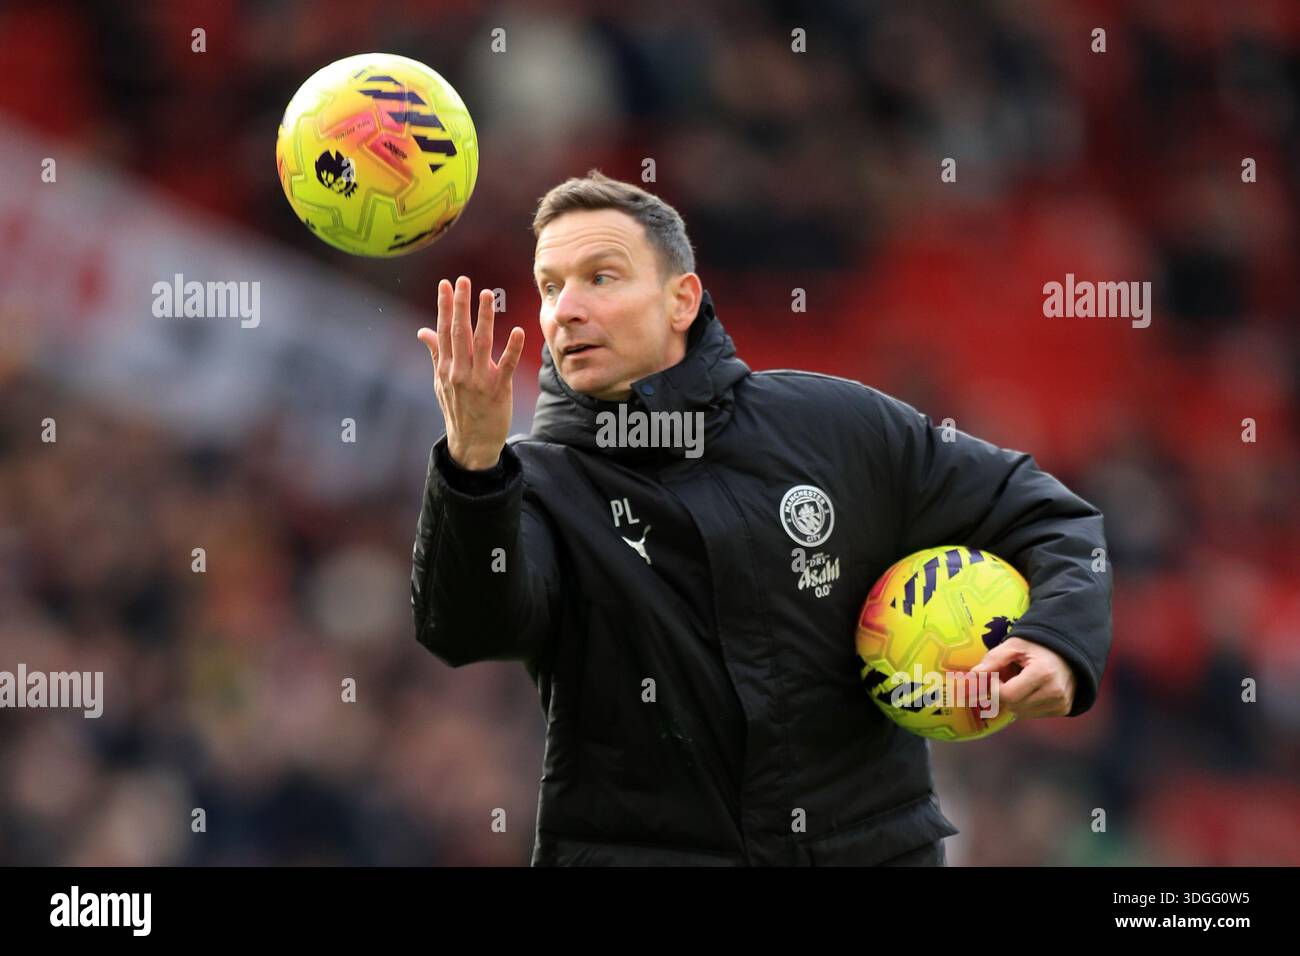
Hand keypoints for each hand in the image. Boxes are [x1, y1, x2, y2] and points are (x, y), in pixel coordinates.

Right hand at [418, 276, 524, 470]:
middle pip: (459, 332)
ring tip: (487, 295)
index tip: (446, 284)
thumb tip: (422, 331)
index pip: (444, 330)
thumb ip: (435, 354)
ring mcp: (478, 381)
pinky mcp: (497, 390)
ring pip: (481, 344)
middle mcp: (458, 372)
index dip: (445, 306)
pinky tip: (518, 331)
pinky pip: (505, 366)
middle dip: (461, 305)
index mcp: (446, 367)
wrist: (472, 443)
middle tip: (465, 280)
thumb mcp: (441, 382)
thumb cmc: (458, 409)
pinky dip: (511, 349)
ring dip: (484, 318)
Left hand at [969, 636, 1076, 717]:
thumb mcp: (1014, 645)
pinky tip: (1031, 690)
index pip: (1008, 695)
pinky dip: (1025, 705)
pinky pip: (1032, 714)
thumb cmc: (1037, 646)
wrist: (1068, 651)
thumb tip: (972, 677)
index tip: (997, 676)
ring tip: (1021, 682)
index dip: (995, 687)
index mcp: (1043, 673)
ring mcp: (1060, 703)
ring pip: (1021, 713)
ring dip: (1013, 701)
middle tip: (1007, 679)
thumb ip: (993, 660)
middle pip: (1013, 706)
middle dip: (1003, 694)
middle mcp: (1055, 692)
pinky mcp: (1063, 709)